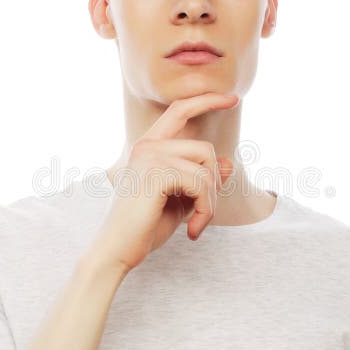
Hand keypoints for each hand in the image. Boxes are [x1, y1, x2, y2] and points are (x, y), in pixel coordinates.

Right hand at [90, 92, 238, 272]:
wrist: (117, 251)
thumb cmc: (143, 228)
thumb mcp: (180, 201)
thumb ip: (200, 180)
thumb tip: (226, 163)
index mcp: (148, 147)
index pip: (180, 110)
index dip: (207, 100)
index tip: (233, 98)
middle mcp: (147, 146)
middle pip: (204, 149)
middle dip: (213, 185)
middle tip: (203, 214)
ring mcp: (150, 156)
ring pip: (206, 168)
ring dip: (209, 202)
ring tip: (196, 224)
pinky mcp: (157, 172)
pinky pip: (201, 184)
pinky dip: (205, 210)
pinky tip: (191, 230)